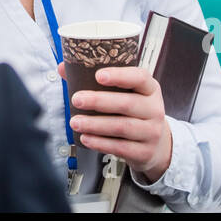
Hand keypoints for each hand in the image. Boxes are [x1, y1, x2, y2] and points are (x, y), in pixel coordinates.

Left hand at [58, 62, 171, 183]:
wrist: (155, 145)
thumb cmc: (134, 112)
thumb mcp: (125, 94)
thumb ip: (95, 79)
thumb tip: (64, 68)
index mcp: (150, 89)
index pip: (140, 77)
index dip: (120, 76)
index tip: (98, 75)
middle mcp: (154, 109)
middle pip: (127, 103)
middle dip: (98, 101)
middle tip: (76, 99)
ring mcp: (152, 132)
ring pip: (121, 127)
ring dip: (95, 124)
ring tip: (75, 122)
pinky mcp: (145, 152)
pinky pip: (120, 147)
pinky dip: (100, 143)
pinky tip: (86, 138)